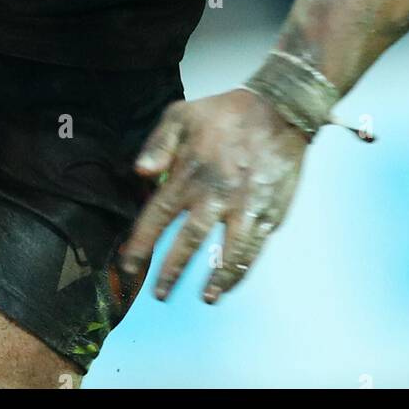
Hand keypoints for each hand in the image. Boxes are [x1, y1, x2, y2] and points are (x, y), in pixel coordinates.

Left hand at [121, 88, 308, 303]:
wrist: (279, 109)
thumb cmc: (226, 113)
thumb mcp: (182, 114)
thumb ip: (158, 143)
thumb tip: (140, 172)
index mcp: (190, 174)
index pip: (158, 216)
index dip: (142, 243)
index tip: (129, 266)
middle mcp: (216, 195)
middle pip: (189, 241)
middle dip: (171, 271)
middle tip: (160, 294)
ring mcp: (244, 206)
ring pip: (226, 252)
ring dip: (213, 279)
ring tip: (203, 299)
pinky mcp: (269, 212)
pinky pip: (254, 248)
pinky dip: (241, 269)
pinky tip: (231, 283)